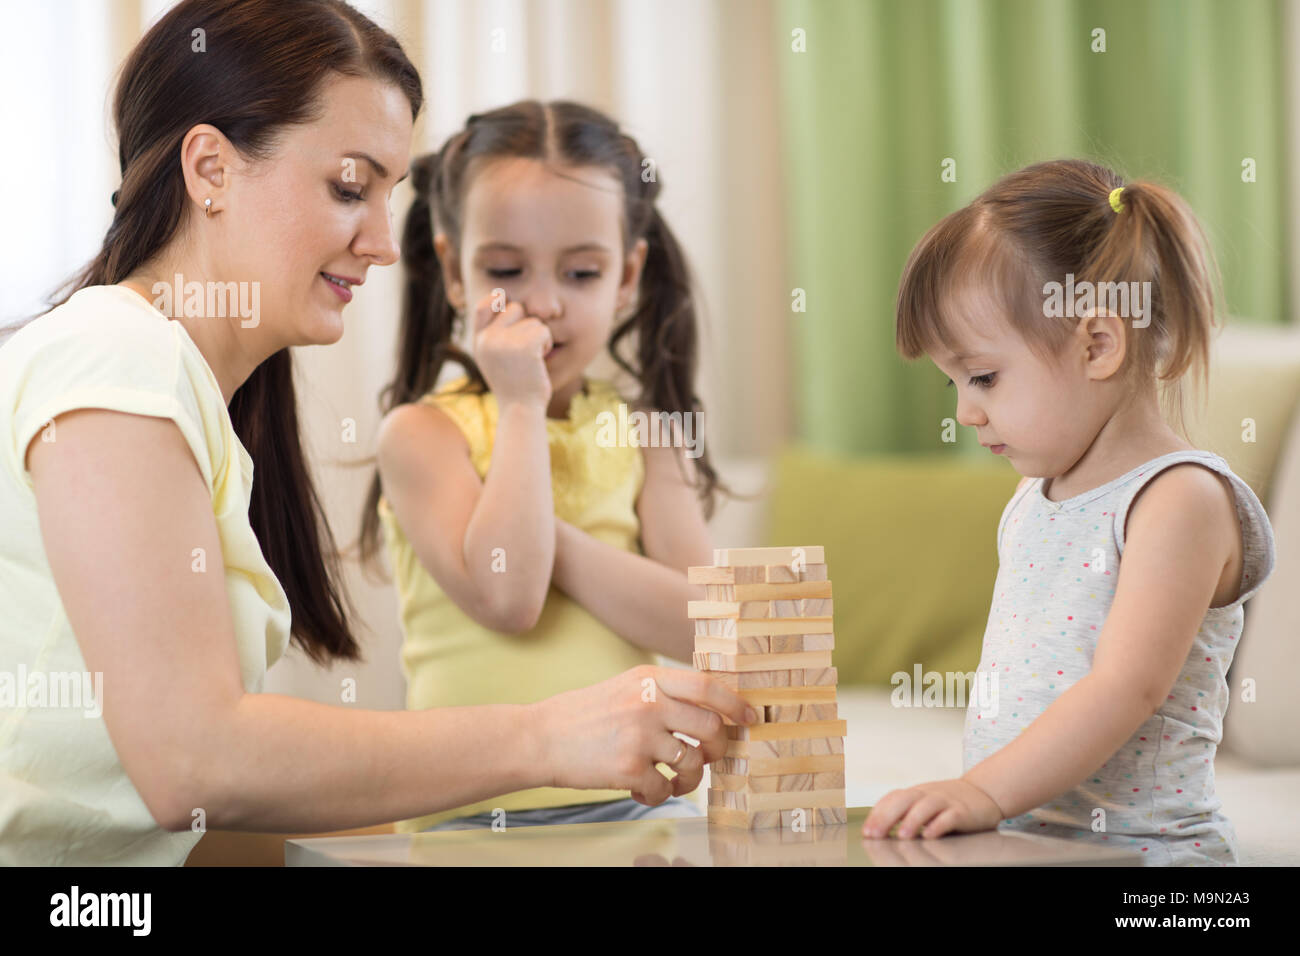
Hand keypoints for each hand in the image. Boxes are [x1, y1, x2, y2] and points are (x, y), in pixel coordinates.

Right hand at [471, 291, 552, 408]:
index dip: (495, 298)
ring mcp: (504, 341)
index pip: (482, 306)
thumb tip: (500, 299)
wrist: (520, 410)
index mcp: (479, 342)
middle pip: (515, 308)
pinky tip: (539, 361)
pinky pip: (543, 330)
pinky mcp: (524, 345)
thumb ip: (494, 335)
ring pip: (533, 321)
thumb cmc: (513, 386)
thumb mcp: (494, 359)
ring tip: (531, 361)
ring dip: (539, 338)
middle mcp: (488, 339)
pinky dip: (546, 344)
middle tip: (526, 350)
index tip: (503, 297)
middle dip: (527, 324)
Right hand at [530, 665, 757, 805]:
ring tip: (674, 781)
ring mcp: (639, 735)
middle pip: (711, 727)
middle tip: (708, 757)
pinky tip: (642, 789)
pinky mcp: (628, 767)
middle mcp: (648, 702)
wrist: (541, 737)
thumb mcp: (626, 686)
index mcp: (649, 677)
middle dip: (718, 749)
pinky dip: (658, 795)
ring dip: (691, 780)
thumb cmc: (586, 715)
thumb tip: (713, 708)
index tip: (750, 718)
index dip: (735, 703)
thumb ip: (665, 691)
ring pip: (693, 763)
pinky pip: (664, 789)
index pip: (707, 686)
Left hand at [862, 777, 1003, 838]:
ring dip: (912, 820)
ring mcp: (945, 801)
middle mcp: (928, 794)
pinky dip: (939, 825)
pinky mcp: (963, 812)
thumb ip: (905, 812)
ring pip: (926, 806)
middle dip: (887, 817)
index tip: (867, 830)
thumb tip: (878, 828)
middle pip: (904, 800)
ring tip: (903, 835)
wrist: (984, 792)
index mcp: (916, 793)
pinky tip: (930, 835)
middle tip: (875, 834)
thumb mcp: (924, 802)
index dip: (877, 813)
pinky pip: (950, 816)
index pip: (892, 798)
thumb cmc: (949, 802)